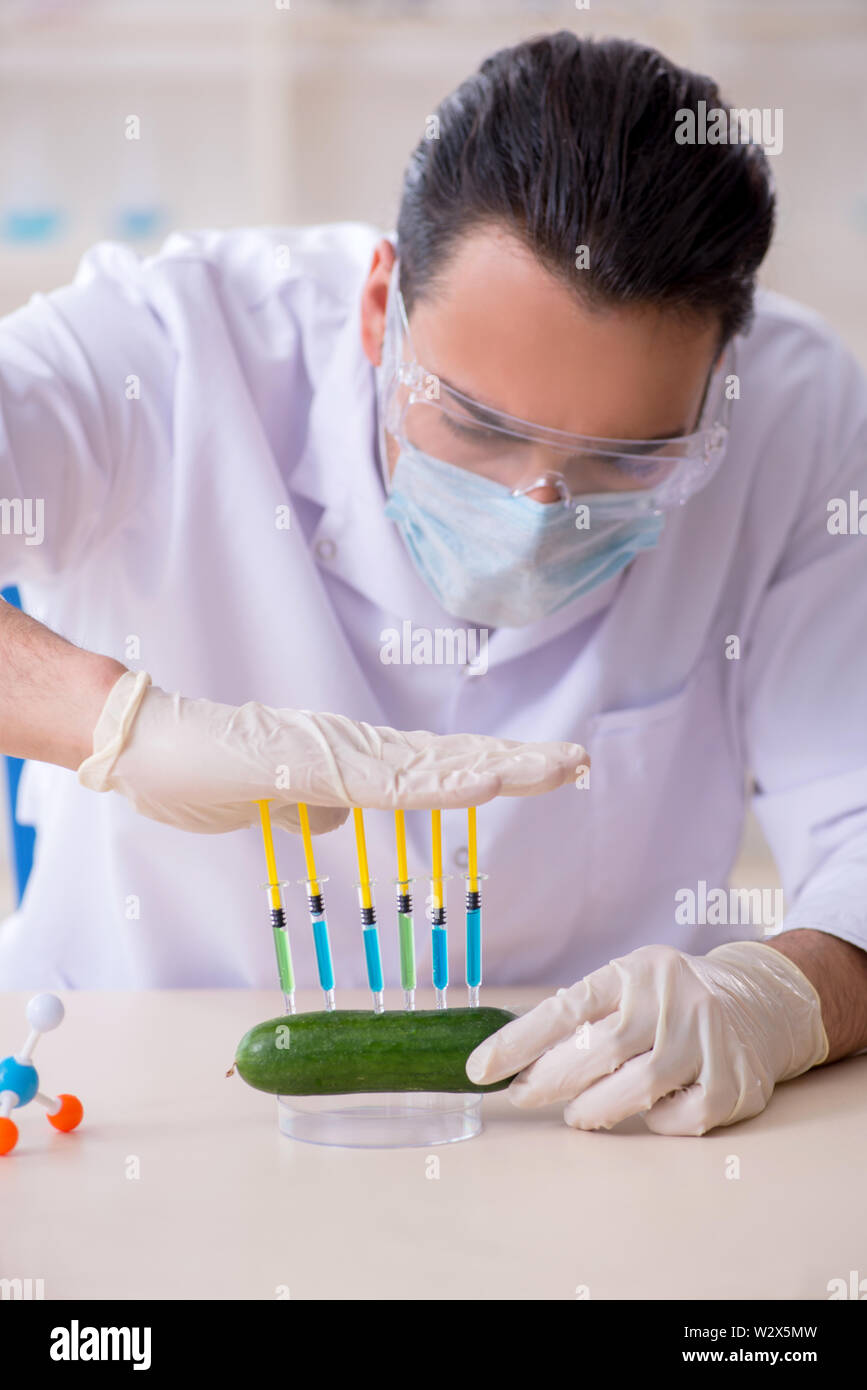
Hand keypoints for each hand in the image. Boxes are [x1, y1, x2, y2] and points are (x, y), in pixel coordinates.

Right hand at [76, 670, 587, 834]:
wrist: (144, 745)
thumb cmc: (200, 770)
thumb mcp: (269, 803)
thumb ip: (309, 805)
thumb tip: (338, 816)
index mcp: (352, 763)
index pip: (437, 768)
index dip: (493, 770)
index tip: (543, 772)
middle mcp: (358, 751)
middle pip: (453, 760)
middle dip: (521, 763)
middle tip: (581, 762)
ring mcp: (340, 755)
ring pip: (436, 767)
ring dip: (501, 769)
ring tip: (558, 767)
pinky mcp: (314, 767)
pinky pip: (389, 784)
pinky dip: (442, 784)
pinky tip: (484, 783)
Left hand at [466, 942, 828, 1134]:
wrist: (758, 1001)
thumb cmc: (667, 1001)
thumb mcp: (627, 985)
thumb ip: (580, 1015)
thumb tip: (509, 1056)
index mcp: (634, 971)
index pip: (566, 1008)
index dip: (518, 1041)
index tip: (481, 1069)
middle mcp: (672, 998)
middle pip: (598, 1051)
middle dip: (550, 1080)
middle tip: (524, 1095)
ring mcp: (706, 1039)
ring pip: (635, 1088)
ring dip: (594, 1109)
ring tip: (578, 1113)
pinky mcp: (732, 1081)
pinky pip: (678, 1118)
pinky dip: (654, 1122)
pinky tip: (647, 1111)